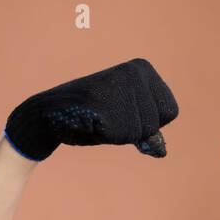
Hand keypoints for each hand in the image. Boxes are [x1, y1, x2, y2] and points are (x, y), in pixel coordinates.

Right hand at [4, 58, 178, 161]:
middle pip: (156, 123)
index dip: (147, 122)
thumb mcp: (128, 120)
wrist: (49, 114)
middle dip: (134, 129)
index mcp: (143, 68)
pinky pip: (125, 136)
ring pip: (142, 132)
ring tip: (100, 117)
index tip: (121, 110)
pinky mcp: (108, 103)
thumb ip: (149, 130)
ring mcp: (122, 86)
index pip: (169, 111)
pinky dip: (109, 136)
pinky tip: (93, 122)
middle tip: (107, 115)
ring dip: (120, 133)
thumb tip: (160, 151)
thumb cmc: (92, 116)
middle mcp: (135, 71)